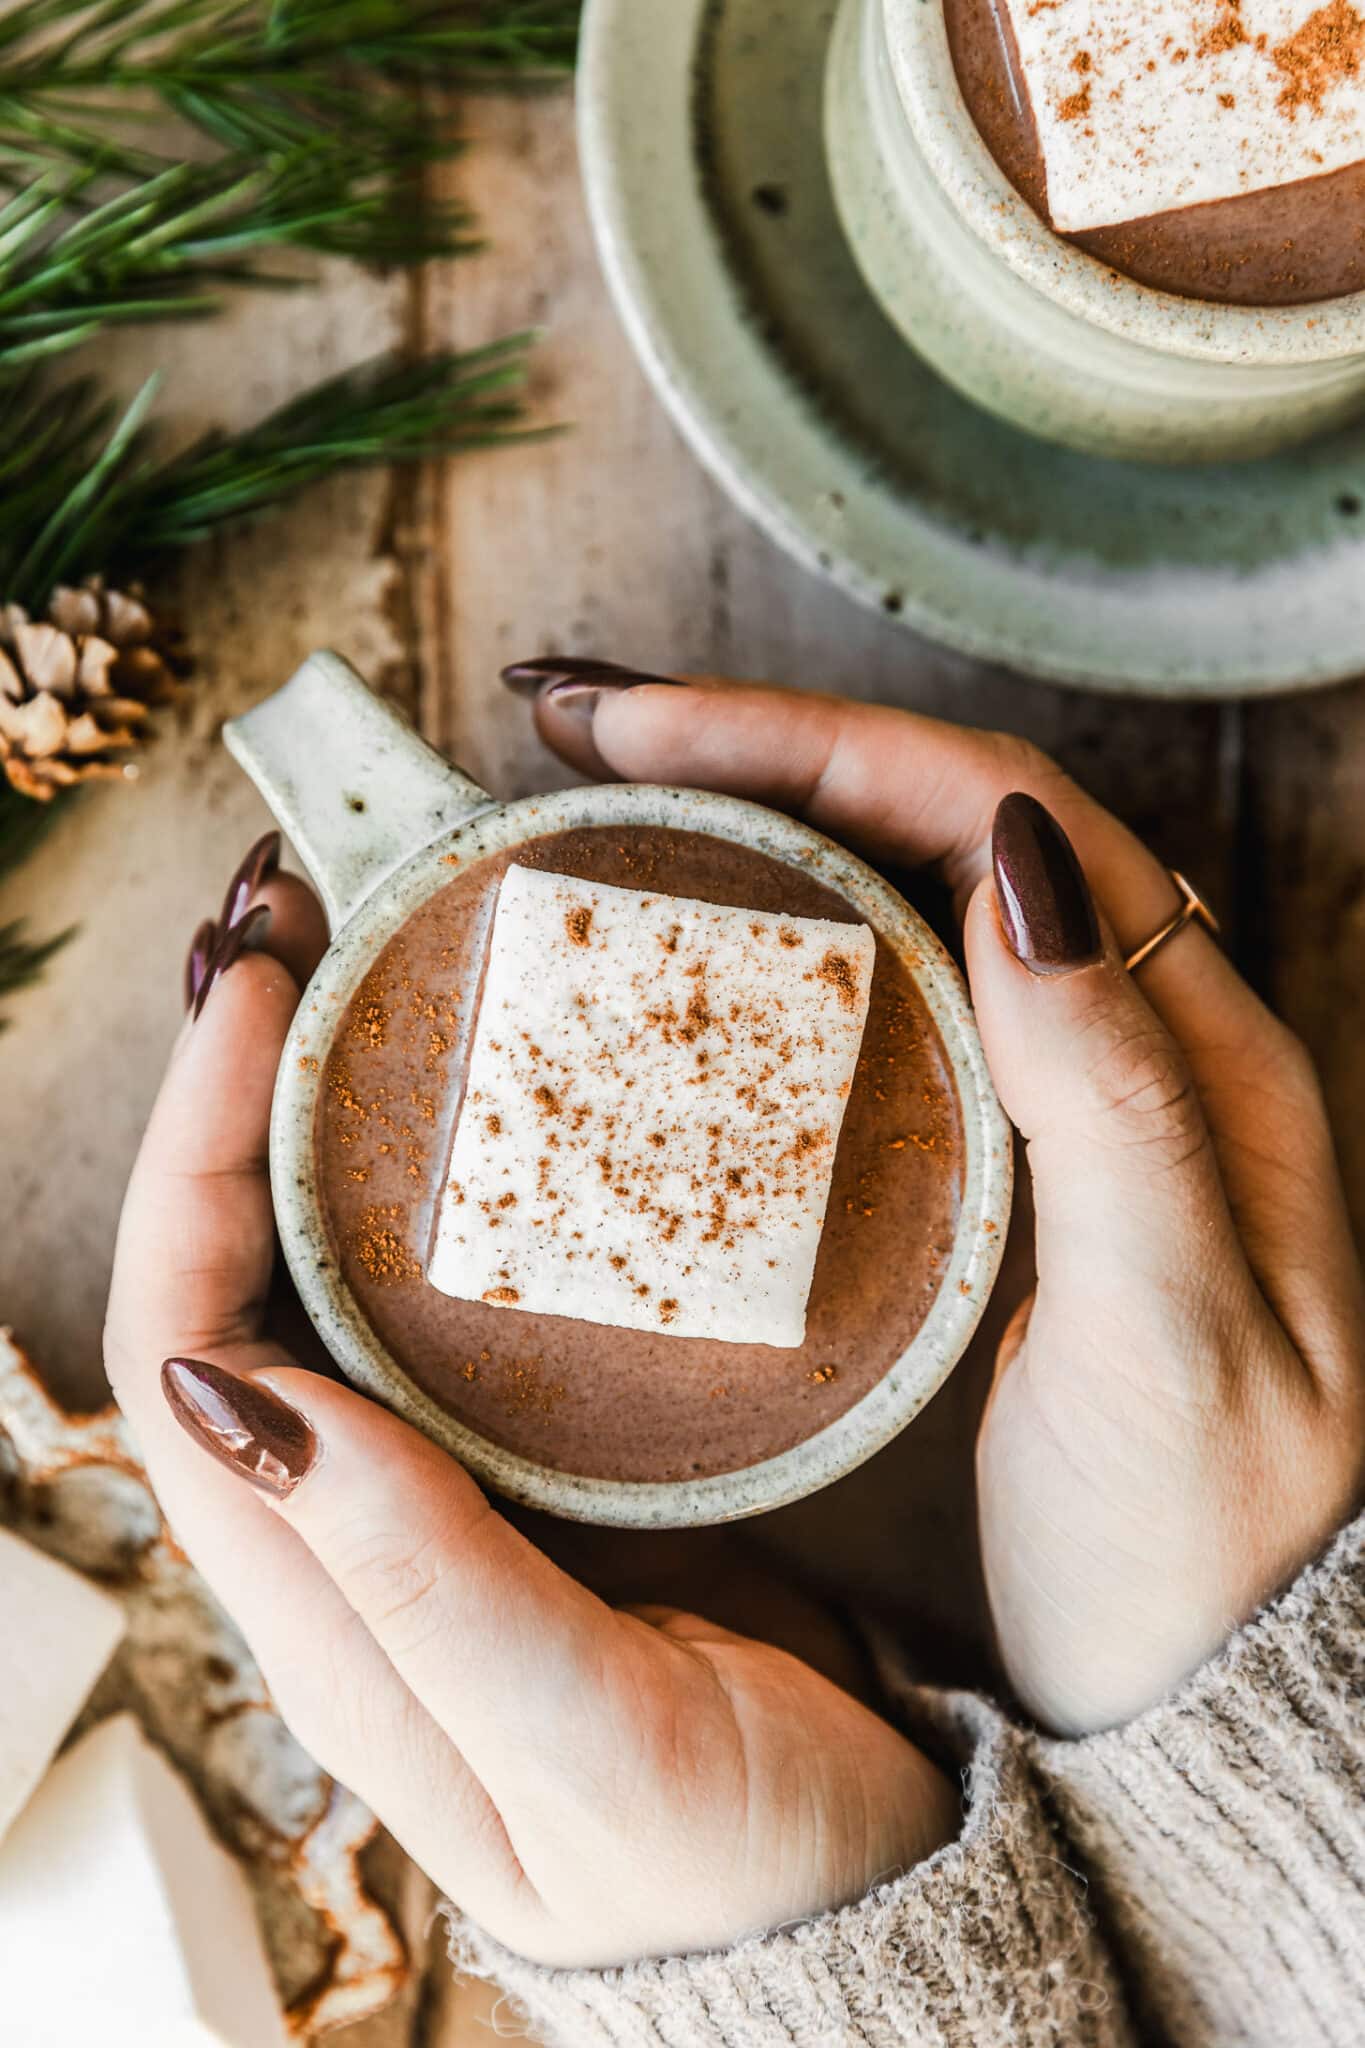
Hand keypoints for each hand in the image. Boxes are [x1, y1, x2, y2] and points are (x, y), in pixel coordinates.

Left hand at [104, 836, 955, 1969]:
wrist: (882, 1920)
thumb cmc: (740, 1866)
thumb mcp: (594, 1750)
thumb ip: (424, 1590)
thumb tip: (234, 1390)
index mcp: (334, 1603)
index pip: (186, 1349)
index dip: (196, 1162)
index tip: (257, 1000)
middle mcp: (362, 1530)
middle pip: (236, 1278)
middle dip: (241, 1088)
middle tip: (303, 917)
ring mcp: (455, 1486)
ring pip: (342, 1268)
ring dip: (335, 1104)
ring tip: (385, 950)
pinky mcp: (552, 1461)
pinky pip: (466, 1289)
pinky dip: (460, 1164)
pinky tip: (524, 1083)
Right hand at [528, 665, 1364, 1734]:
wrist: (1188, 1713)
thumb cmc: (1198, 1552)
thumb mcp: (1177, 1340)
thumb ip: (1116, 1110)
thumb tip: (1012, 861)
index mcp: (1190, 1051)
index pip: (992, 811)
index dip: (813, 742)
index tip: (634, 730)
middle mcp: (1116, 1049)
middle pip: (923, 826)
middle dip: (750, 754)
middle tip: (567, 737)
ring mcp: (1033, 1113)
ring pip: (881, 911)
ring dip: (739, 837)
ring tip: (581, 816)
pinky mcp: (965, 1187)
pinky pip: (852, 1028)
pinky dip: (745, 969)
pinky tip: (649, 980)